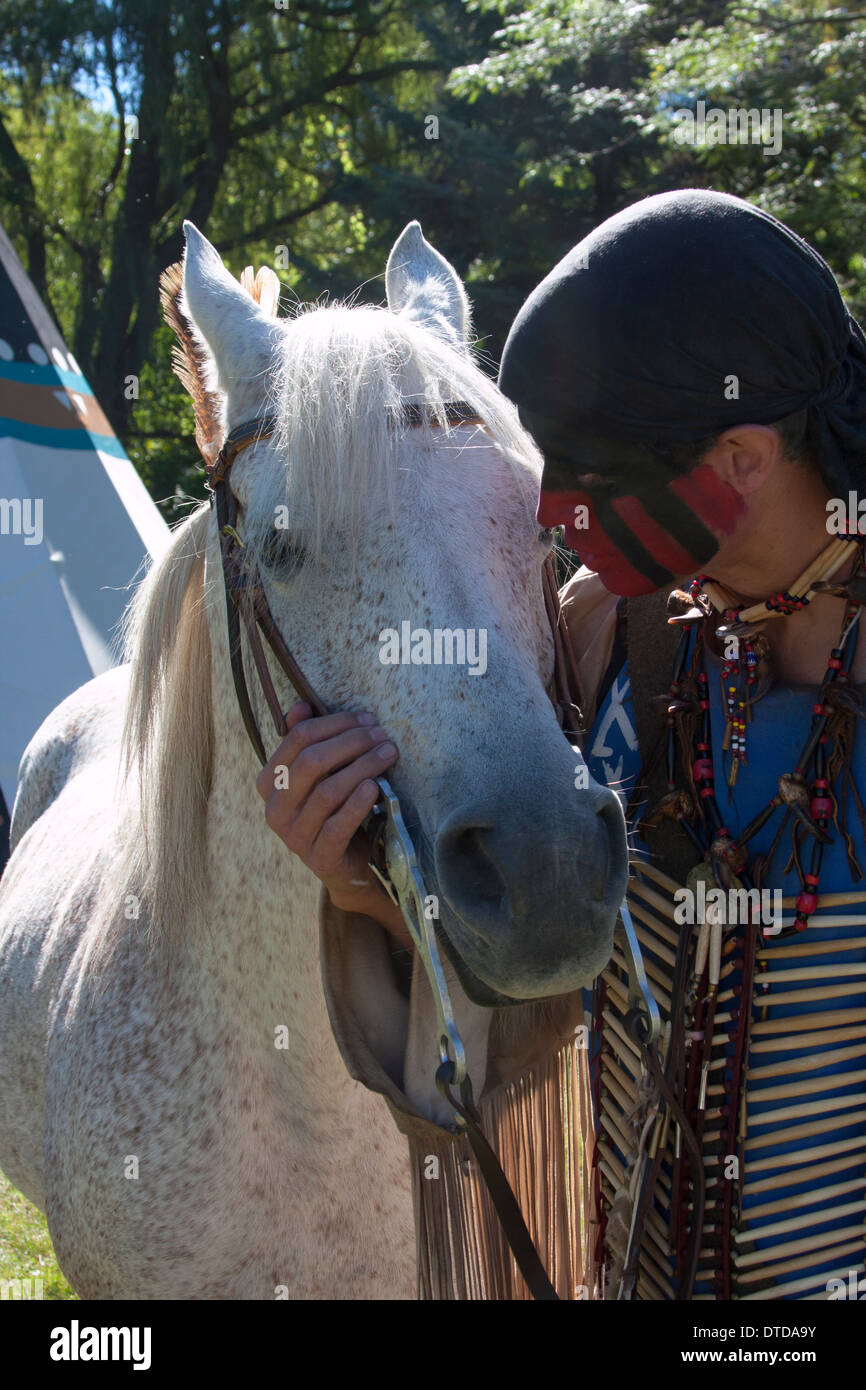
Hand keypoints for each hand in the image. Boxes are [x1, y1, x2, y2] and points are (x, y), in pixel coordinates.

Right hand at [255, 701, 410, 945]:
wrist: (346, 865)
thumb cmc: (333, 809)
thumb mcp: (319, 775)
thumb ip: (306, 741)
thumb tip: (301, 706)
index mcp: (268, 783)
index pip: (297, 739)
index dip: (334, 723)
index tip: (367, 719)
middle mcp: (274, 810)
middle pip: (312, 762)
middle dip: (351, 742)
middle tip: (382, 734)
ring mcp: (294, 837)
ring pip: (328, 791)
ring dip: (363, 767)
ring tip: (388, 753)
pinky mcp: (319, 857)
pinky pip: (338, 824)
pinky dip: (358, 802)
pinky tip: (376, 786)